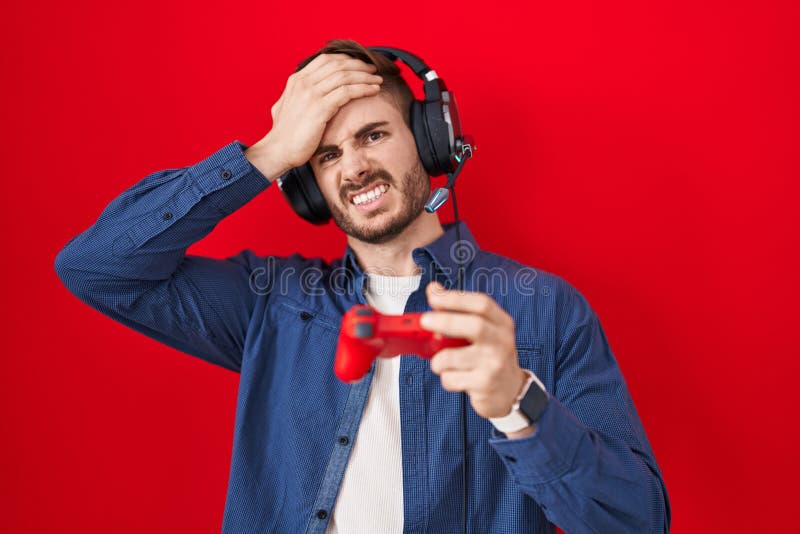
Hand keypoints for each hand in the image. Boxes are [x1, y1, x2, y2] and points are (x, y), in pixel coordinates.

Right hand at [246, 54, 382, 179]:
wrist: (278, 150)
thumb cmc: (285, 134)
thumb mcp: (287, 106)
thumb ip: (298, 95)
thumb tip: (306, 91)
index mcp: (297, 80)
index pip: (326, 60)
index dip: (346, 60)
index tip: (360, 65)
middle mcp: (304, 82)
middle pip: (338, 64)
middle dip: (359, 66)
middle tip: (373, 71)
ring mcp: (311, 94)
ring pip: (345, 76)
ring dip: (365, 77)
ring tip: (378, 81)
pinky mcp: (320, 108)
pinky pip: (347, 92)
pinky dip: (363, 89)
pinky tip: (373, 91)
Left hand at [420, 281, 530, 419]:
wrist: (510, 391)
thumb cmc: (491, 356)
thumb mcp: (484, 330)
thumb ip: (460, 311)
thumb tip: (434, 289)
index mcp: (501, 323)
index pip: (482, 304)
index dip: (455, 298)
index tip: (433, 296)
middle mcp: (501, 341)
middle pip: (474, 326)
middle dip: (445, 321)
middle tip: (424, 321)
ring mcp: (494, 364)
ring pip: (453, 357)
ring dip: (438, 359)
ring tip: (441, 362)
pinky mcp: (484, 385)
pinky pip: (451, 378)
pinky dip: (445, 377)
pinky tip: (455, 377)